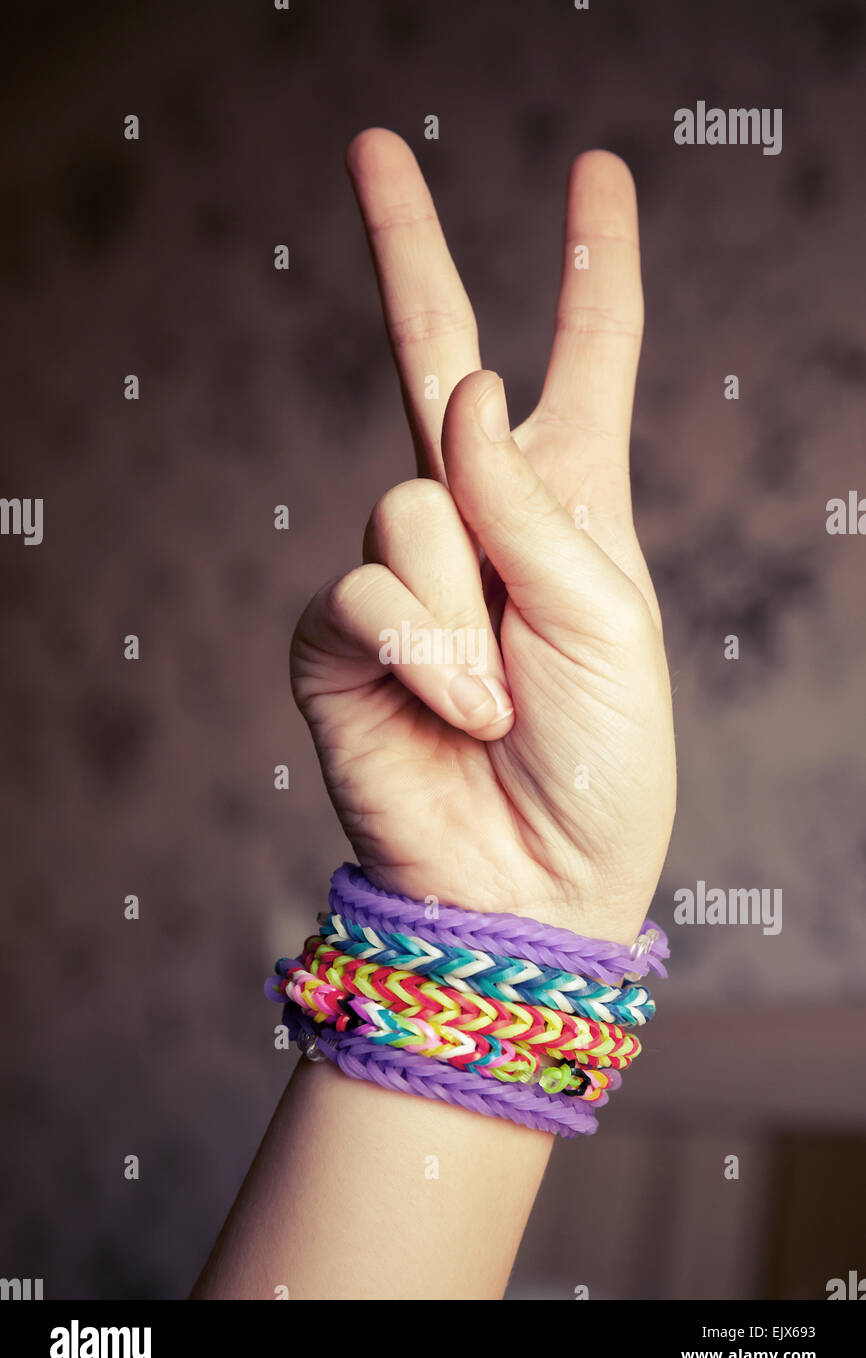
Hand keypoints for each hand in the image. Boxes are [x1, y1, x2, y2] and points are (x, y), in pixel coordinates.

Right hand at [291, 129, 675, 943]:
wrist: (529, 885)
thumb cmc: (601, 760)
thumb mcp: (604, 616)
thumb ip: (531, 497)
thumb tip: (466, 385)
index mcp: (569, 506)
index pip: (583, 362)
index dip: (592, 272)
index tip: (596, 179)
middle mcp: (479, 521)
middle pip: (434, 356)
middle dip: (408, 249)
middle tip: (372, 144)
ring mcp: (403, 572)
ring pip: (409, 500)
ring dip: (465, 607)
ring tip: (498, 695)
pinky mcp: (342, 633)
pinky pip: (367, 588)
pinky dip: (423, 654)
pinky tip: (454, 709)